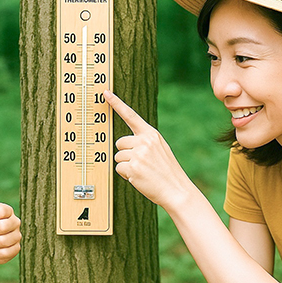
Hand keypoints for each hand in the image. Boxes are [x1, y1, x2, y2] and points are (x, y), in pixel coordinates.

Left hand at [104, 90, 194, 209]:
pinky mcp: (133, 168)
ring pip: (118, 157)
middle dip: (125, 154)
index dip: (116, 104)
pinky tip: (139, 178)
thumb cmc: (166, 171)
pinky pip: (119, 169)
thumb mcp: (160, 149)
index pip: (131, 115)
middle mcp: (144, 141)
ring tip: (142, 172)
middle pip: (119, 143)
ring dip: (126, 166)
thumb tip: (124, 143)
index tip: (105, 93)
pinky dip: (126, 175)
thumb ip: (144, 142)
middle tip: (141, 164)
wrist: (176, 189)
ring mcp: (138, 154)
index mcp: (151, 134)